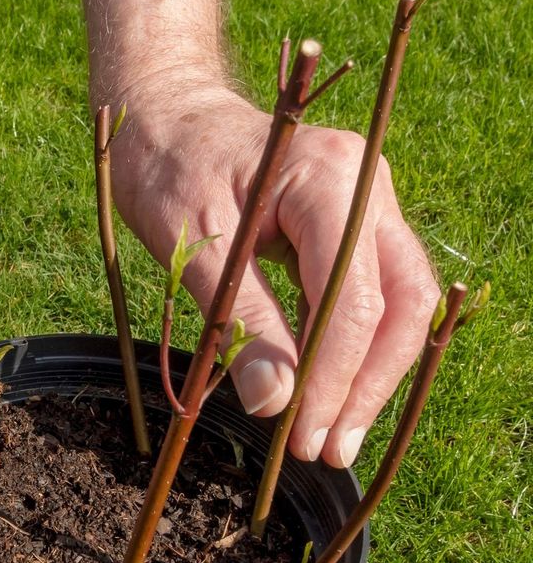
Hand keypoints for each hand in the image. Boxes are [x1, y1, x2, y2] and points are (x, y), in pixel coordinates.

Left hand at [111, 82, 438, 467]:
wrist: (165, 113)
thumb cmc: (168, 166)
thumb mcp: (192, 245)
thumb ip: (238, 320)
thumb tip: (275, 402)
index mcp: (330, 179)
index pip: (355, 298)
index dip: (336, 376)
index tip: (305, 434)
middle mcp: (367, 187)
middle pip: (399, 304)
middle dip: (367, 385)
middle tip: (328, 449)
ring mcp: (367, 203)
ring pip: (396, 302)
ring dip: (369, 374)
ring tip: (331, 437)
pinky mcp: (350, 224)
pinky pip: (370, 292)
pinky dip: (352, 346)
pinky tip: (327, 393)